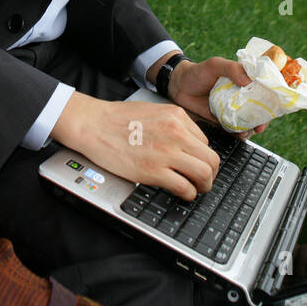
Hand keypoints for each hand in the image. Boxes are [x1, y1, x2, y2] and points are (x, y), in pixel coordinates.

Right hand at [52, 92, 220, 201]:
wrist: (94, 125)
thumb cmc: (118, 119)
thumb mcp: (154, 111)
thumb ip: (174, 125)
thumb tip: (189, 143)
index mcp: (177, 117)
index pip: (205, 142)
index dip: (203, 157)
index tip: (198, 164)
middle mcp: (176, 133)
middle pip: (212, 159)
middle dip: (211, 174)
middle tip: (205, 181)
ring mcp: (166, 153)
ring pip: (203, 174)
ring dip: (204, 186)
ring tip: (196, 189)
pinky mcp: (153, 171)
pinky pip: (184, 187)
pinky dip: (188, 194)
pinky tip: (182, 193)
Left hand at [166, 56, 268, 137]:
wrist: (178, 86)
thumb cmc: (197, 72)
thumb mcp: (215, 64)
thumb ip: (232, 68)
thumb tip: (248, 80)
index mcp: (243, 80)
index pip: (262, 89)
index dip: (271, 99)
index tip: (273, 107)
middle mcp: (240, 95)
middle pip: (259, 108)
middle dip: (263, 119)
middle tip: (260, 126)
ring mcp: (232, 108)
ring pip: (248, 121)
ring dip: (252, 128)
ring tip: (248, 132)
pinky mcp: (223, 119)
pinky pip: (235, 128)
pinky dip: (239, 133)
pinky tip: (240, 135)